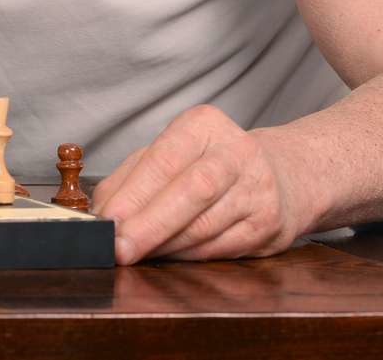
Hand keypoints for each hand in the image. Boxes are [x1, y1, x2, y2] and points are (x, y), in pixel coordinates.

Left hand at [92, 105, 310, 263]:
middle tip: (119, 248)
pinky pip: (220, 247)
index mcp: (203, 125)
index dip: (134, 194)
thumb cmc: (208, 164)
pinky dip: (188, 256)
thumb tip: (101, 212)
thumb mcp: (169, 154)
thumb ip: (131, 177)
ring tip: (137, 253)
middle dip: (149, 224)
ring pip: (205, 224)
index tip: (107, 221)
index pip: (164, 160)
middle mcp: (237, 152)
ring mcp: (259, 188)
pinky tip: (168, 257)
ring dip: (165, 245)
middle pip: (192, 191)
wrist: (281, 176)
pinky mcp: (270, 224)